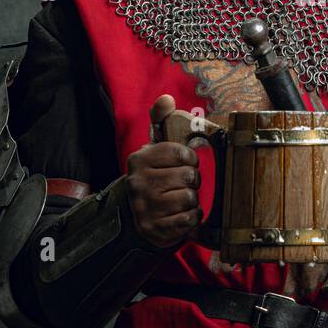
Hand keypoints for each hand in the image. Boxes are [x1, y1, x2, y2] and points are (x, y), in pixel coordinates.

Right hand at [116, 94, 201, 248]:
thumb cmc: (153, 176)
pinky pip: (189, 219)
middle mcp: (139, 183)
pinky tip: (180, 214)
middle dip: (191, 181)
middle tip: (180, 183)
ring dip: (190, 200)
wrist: (137, 215)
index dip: (189, 159)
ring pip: (189, 199)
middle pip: (188, 177)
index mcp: (140, 159)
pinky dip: (190, 217)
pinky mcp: (154, 229)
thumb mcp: (154, 148)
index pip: (182, 153)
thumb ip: (160, 121)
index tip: (183, 163)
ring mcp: (145, 208)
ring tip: (177, 199)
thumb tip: (166, 98)